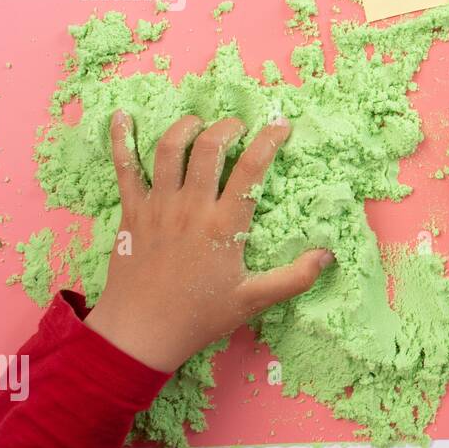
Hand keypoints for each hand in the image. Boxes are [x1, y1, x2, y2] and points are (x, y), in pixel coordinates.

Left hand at [86, 112, 333, 372]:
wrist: (140, 332)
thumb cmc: (199, 316)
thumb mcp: (253, 301)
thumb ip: (294, 278)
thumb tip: (327, 255)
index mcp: (223, 226)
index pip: (251, 170)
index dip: (269, 141)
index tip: (281, 125)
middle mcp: (191, 208)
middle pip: (209, 148)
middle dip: (228, 127)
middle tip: (238, 127)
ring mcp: (158, 206)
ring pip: (170, 149)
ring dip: (187, 127)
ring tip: (200, 124)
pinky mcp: (132, 211)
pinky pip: (125, 167)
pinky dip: (121, 138)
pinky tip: (123, 116)